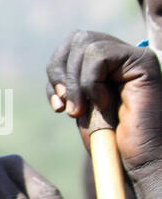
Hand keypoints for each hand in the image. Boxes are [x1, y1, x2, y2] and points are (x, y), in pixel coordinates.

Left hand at [47, 30, 161, 184]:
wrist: (137, 160)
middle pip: (77, 38)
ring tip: (82, 111)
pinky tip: (102, 103)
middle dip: (61, 73)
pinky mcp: (143, 62)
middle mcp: (122, 57)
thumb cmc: (110, 141)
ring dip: (75, 83)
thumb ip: (70, 84)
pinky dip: (90, 82)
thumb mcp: (82, 107)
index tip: (58, 106)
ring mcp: (134, 57)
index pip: (71, 46)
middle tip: (67, 107)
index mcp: (107, 66)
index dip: (55, 72)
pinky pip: (100, 56)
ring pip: (86, 44)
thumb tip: (56, 65)